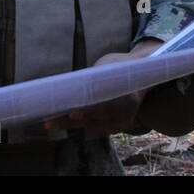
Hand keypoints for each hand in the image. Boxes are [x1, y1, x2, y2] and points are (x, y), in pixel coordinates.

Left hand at [43, 38, 163, 134]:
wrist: (143, 72)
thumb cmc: (119, 65)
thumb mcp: (106, 65)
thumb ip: (92, 78)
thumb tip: (67, 87)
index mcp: (126, 91)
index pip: (103, 104)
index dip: (87, 110)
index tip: (71, 113)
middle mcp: (127, 108)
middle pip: (95, 118)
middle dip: (70, 120)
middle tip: (50, 121)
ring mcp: (126, 119)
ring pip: (94, 125)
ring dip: (72, 124)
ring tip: (52, 122)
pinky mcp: (122, 125)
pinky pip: (99, 127)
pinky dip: (84, 124)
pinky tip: (67, 122)